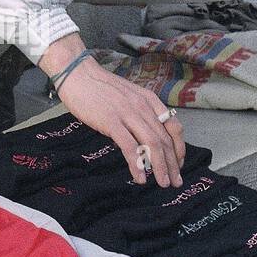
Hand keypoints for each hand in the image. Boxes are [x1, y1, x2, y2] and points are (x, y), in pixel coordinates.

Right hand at [51, 55, 186, 186]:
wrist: (78, 73)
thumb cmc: (99, 87)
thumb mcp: (128, 96)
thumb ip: (138, 113)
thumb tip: (143, 137)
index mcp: (149, 100)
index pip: (174, 127)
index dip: (179, 148)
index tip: (178, 164)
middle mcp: (143, 107)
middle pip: (165, 139)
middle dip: (173, 164)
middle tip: (176, 182)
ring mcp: (128, 114)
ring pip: (152, 144)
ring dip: (160, 167)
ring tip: (163, 183)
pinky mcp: (111, 122)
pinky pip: (130, 147)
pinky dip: (137, 165)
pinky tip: (140, 178)